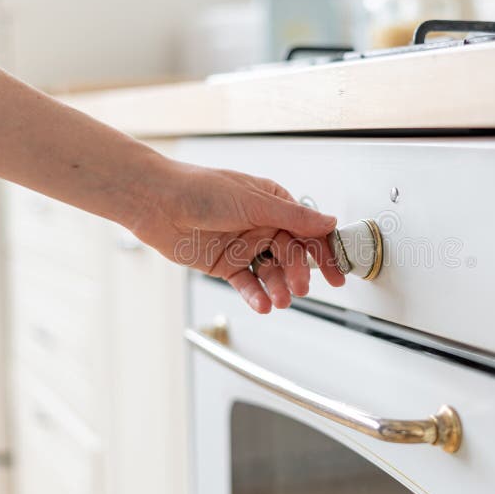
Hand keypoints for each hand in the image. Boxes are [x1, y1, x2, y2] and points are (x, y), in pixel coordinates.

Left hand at [130, 156, 344, 312]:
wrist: (157, 203)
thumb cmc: (200, 189)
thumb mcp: (254, 202)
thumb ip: (294, 218)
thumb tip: (328, 222)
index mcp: (273, 204)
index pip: (307, 230)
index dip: (324, 251)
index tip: (337, 271)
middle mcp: (261, 225)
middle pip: (291, 255)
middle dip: (298, 273)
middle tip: (301, 287)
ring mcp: (244, 245)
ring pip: (270, 273)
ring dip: (277, 288)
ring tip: (279, 299)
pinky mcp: (225, 264)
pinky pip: (247, 283)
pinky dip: (255, 295)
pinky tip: (261, 303)